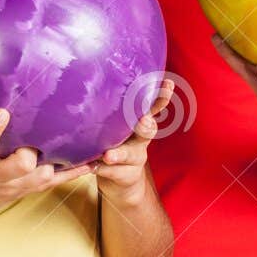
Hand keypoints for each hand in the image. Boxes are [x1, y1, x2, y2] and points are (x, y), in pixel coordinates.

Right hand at [0, 110, 90, 229]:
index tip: (2, 111)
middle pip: (20, 165)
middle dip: (31, 151)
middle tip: (37, 134)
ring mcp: (11, 186)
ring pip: (41, 176)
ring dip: (56, 160)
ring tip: (81, 143)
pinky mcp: (23, 191)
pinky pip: (53, 183)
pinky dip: (73, 173)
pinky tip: (93, 162)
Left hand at [89, 78, 174, 204]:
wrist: (120, 180)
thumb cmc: (112, 140)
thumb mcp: (115, 123)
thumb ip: (110, 107)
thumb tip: (91, 77)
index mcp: (140, 122)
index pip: (153, 106)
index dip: (162, 96)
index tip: (169, 84)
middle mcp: (140, 140)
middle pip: (148, 131)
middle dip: (145, 126)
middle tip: (142, 120)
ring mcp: (134, 159)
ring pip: (129, 155)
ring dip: (119, 154)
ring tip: (108, 155)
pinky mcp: (123, 175)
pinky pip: (109, 172)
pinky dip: (97, 169)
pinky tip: (87, 168)